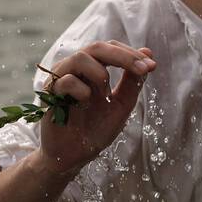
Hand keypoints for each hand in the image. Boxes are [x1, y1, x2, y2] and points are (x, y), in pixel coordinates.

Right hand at [38, 40, 155, 175]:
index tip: (151, 66)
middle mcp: (76, 69)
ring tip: (105, 94)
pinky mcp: (50, 94)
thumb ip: (133, 81)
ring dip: (100, 73)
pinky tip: (86, 104)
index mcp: (93, 68)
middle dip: (123, 56)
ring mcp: (61, 79)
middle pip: (97, 47)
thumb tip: (149, 53)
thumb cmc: (97, 128)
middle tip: (142, 69)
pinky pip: (66, 81)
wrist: (77, 154)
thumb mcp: (122, 103)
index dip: (131, 54)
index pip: (111, 48)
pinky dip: (82, 90)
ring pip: (79, 57)